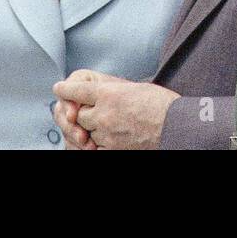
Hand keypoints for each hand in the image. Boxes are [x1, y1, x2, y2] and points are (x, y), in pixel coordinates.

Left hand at [53, 70, 180, 149]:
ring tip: (106, 124)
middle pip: (78, 114)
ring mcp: (108, 134)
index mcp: (111, 93)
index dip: (66, 89)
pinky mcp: (113, 150)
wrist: (177, 126)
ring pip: (85, 132)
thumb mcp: (135, 87)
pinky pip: (95, 147)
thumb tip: (97, 92)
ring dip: (91, 128)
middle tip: (91, 110)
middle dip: (83, 112)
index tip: (59, 88)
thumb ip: (112, 90)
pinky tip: (109, 138)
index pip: (78, 90)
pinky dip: (98, 143)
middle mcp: (105, 114)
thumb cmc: (162, 104)